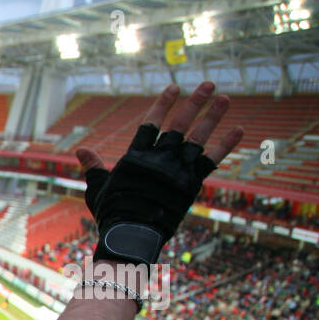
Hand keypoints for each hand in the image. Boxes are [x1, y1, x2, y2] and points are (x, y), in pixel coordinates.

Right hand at [76, 82, 242, 265]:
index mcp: (136, 157)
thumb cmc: (112, 214)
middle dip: (195, 102)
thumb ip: (93, 167)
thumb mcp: (97, 189)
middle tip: (208, 85)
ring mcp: (177, 169)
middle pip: (180, 124)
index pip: (151, 124)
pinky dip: (226, 145)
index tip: (174, 88)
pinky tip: (238, 130)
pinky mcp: (191, 183)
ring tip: (225, 98)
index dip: (163, 105)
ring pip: (198, 137)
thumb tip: (80, 150)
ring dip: (213, 116)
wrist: (131, 234)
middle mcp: (159, 158)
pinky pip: (212, 160)